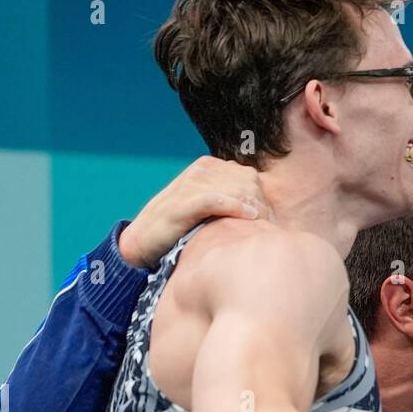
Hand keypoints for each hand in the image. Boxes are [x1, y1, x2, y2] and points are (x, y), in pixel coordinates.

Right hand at [118, 156, 272, 268]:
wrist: (142, 243)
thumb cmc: (179, 231)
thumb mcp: (209, 212)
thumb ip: (231, 204)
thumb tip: (263, 215)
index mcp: (210, 168)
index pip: (251, 179)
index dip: (263, 201)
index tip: (270, 225)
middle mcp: (202, 170)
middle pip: (248, 184)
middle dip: (261, 207)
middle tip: (267, 231)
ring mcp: (192, 183)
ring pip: (237, 189)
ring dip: (253, 210)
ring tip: (260, 231)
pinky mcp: (183, 201)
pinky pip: (216, 199)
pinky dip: (235, 207)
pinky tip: (249, 218)